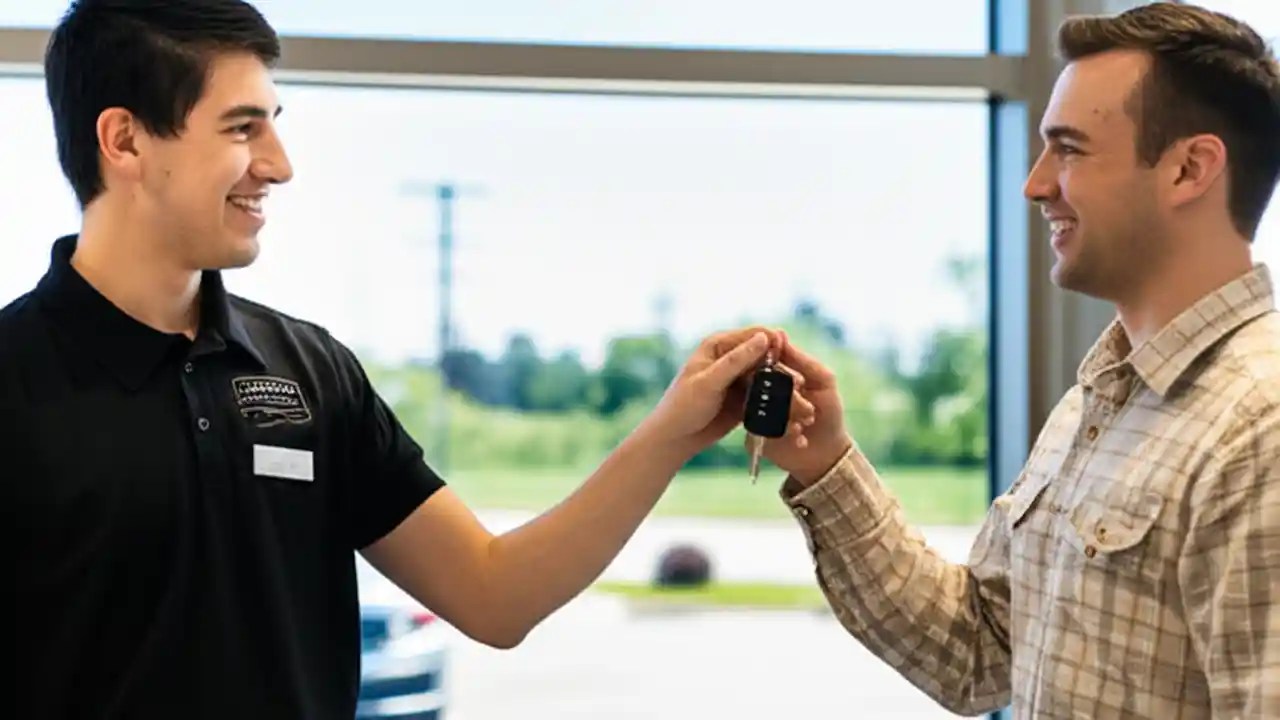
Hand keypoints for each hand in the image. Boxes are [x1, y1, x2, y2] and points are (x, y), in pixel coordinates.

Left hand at [640, 326, 815, 457]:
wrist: (674, 439)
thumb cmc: (683, 407)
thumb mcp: (709, 382)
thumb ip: (736, 361)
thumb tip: (764, 338)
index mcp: (718, 345)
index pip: (753, 336)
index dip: (773, 343)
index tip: (790, 355)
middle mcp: (730, 358)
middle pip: (764, 358)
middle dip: (782, 371)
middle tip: (800, 384)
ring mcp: (738, 379)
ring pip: (768, 379)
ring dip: (783, 391)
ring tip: (800, 404)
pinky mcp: (743, 398)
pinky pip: (764, 397)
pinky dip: (776, 405)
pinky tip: (790, 416)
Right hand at [756, 333, 852, 485]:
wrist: (828, 452)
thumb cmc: (828, 413)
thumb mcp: (823, 380)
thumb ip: (801, 359)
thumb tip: (779, 335)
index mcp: (775, 377)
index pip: (765, 363)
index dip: (779, 369)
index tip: (799, 383)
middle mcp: (761, 394)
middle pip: (761, 387)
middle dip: (792, 402)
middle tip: (811, 412)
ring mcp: (756, 415)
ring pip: (759, 410)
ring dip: (788, 419)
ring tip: (806, 426)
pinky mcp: (754, 437)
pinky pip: (759, 432)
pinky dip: (784, 435)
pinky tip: (800, 440)